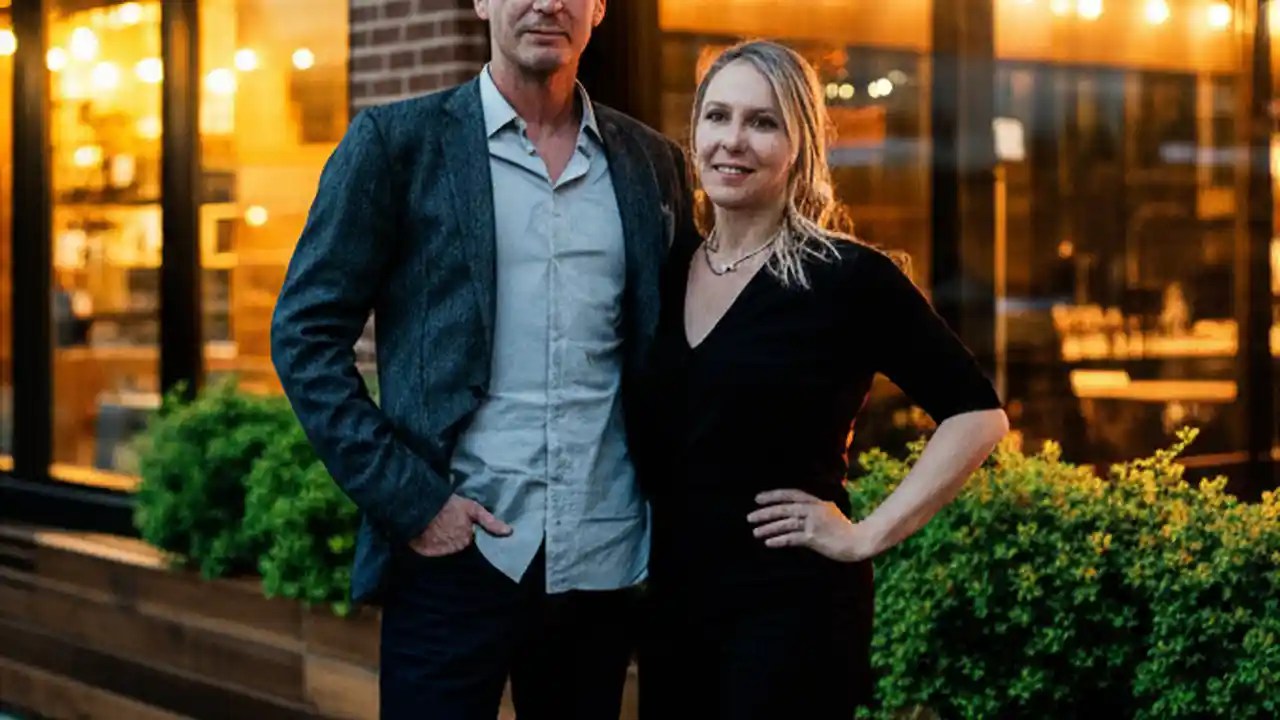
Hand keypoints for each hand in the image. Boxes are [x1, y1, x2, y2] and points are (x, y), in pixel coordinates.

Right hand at [409, 495, 511, 557]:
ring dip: (442, 543)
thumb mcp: (472, 508)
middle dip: (454, 539)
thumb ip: (490, 522)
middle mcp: (454, 549)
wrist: (421, 504)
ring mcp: (438, 552)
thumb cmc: (448, 505)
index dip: (465, 533)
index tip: (459, 525)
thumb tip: (509, 532)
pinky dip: (429, 546)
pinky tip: (428, 536)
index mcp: (466, 540)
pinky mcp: (424, 552)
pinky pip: (429, 552)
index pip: (468, 541)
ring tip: (437, 530)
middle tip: (448, 526)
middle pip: (457, 547)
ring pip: (444, 549)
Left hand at [747, 489, 881, 562]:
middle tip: (750, 517)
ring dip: (768, 528)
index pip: (790, 494)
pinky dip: (779, 540)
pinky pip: (792, 538)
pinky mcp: (814, 538)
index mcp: (816, 502)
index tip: (757, 499)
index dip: (773, 496)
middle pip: (784, 509)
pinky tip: (769, 542)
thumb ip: (811, 508)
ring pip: (785, 524)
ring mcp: (813, 523)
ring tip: (755, 532)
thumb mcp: (828, 511)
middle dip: (765, 513)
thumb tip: (792, 511)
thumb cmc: (843, 529)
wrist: (859, 541)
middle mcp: (813, 510)